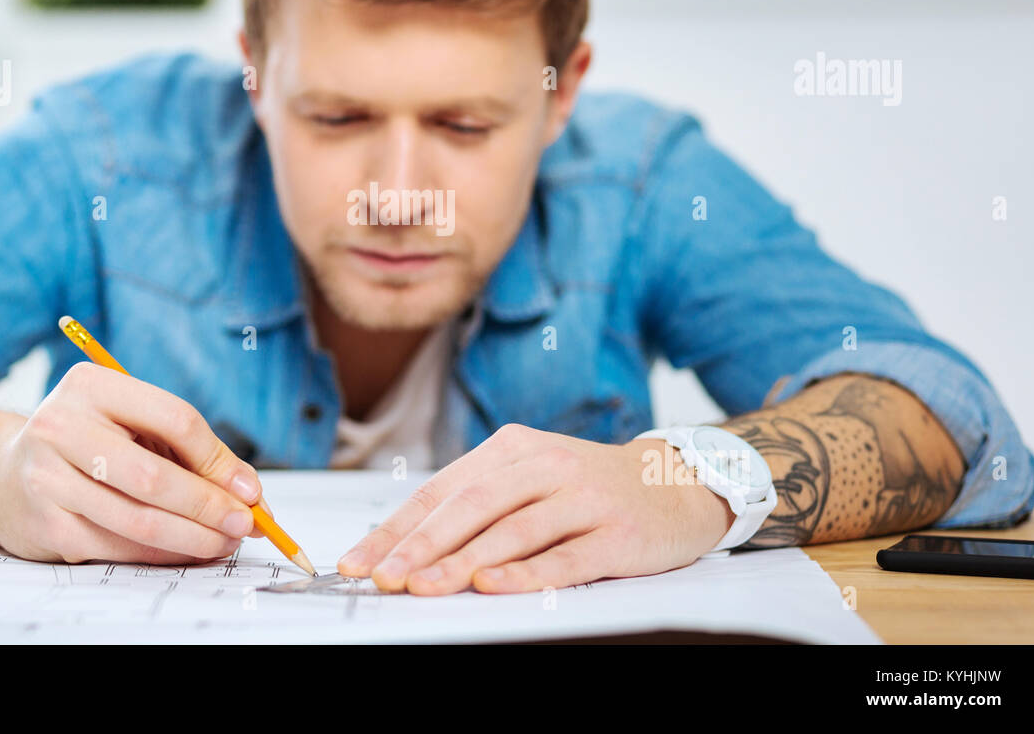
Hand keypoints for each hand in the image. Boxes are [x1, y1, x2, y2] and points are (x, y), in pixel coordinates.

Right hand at [0, 361, 268, 563]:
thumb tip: (250, 494)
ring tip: (224, 541)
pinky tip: (188, 550)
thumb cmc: (90, 445)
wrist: (4, 475)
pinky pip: (119, 546)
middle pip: (154, 476)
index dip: (218, 460)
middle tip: (244, 524)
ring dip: (193, 537)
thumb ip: (192, 452)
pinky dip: (163, 552)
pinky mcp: (45, 525)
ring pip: (138, 519)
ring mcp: (47, 478)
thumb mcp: (133, 426)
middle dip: (209, 506)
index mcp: (92, 386)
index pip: (174, 419)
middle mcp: (61, 426)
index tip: (250, 490)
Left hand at [336, 423, 733, 593]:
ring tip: (423, 587)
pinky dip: (525, 573)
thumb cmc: (586, 487)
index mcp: (512, 447)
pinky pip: (563, 556)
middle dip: (419, 546)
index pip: (441, 491)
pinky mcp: (616, 532)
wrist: (673, 484)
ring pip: (511, 530)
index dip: (397, 529)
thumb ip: (477, 503)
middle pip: (469, 507)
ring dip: (462, 561)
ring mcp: (582, 497)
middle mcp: (544, 464)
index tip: (360, 561)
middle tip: (383, 578)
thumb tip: (406, 546)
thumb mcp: (529, 477)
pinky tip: (491, 586)